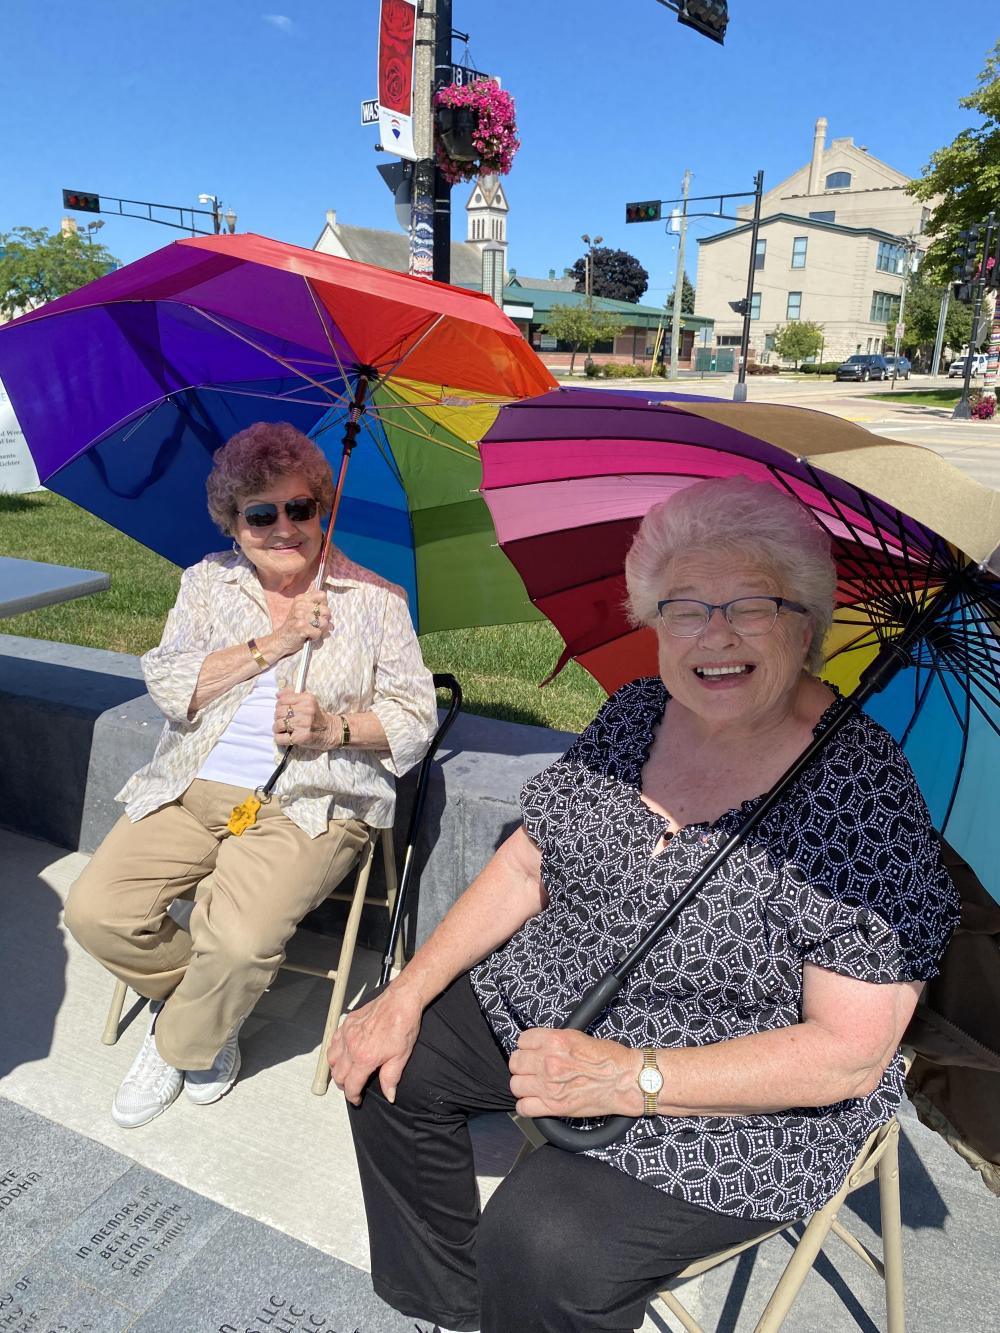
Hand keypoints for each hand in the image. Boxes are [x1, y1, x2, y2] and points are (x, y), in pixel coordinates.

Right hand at [273, 593, 330, 655]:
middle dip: (324, 620)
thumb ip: (317, 611)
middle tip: (314, 625)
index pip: (322, 595)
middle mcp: (300, 605)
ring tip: (311, 631)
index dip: (324, 606)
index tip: (317, 613)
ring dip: (320, 630)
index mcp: (301, 599)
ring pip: (324, 622)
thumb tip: (332, 621)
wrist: (281, 640)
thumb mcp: (303, 613)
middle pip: (326, 610)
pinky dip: (315, 637)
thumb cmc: (295, 627)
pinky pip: (318, 632)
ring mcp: (300, 616)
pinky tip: (308, 636)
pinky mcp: (301, 627)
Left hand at [274, 689, 336, 748]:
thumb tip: (278, 694)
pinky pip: (279, 738)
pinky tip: (286, 737)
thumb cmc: (316, 716)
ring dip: (278, 729)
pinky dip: (279, 738)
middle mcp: (305, 710)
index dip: (279, 706)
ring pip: (278, 725)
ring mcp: (303, 724)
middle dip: (278, 718)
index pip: (282, 700)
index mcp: (307, 699)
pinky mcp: (300, 737)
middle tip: (285, 721)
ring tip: (285, 729)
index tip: (285, 711)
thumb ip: (293, 695)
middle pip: (278, 712)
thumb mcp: (309, 701)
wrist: (330, 731)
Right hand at [328, 982, 423, 1105]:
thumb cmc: (403, 1025)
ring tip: (346, 1072)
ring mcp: (347, 1034)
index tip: (357, 1099)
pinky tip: (343, 1052)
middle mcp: (351, 1047)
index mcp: (364, 1058)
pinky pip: (333, 1041)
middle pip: (338, 1075)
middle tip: (353, 1087)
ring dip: (336, 1069)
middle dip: (344, 1085)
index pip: (351, 1085)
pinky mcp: (347, 1023)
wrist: (401, 1001)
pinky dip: (335, 1051)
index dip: (353, 1097)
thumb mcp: (401, 1057)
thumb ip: (391, 1078)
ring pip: (331, 1059)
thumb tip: (389, 1095)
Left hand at [508, 1029, 642, 1119]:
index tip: (531, 1052)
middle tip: (531, 1070)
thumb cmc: (608, 1058)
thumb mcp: (577, 1036)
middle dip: (522, 1066)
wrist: (625, 1080)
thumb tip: (539, 1046)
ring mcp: (549, 1085)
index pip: (522, 1041)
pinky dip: (526, 1107)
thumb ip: (554, 1041)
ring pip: (515, 1085)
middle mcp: (548, 1062)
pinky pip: (524, 1108)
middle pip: (515, 1063)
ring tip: (533, 1086)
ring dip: (523, 1086)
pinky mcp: (554, 1107)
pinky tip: (534, 1103)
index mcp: (554, 1041)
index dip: (526, 1047)